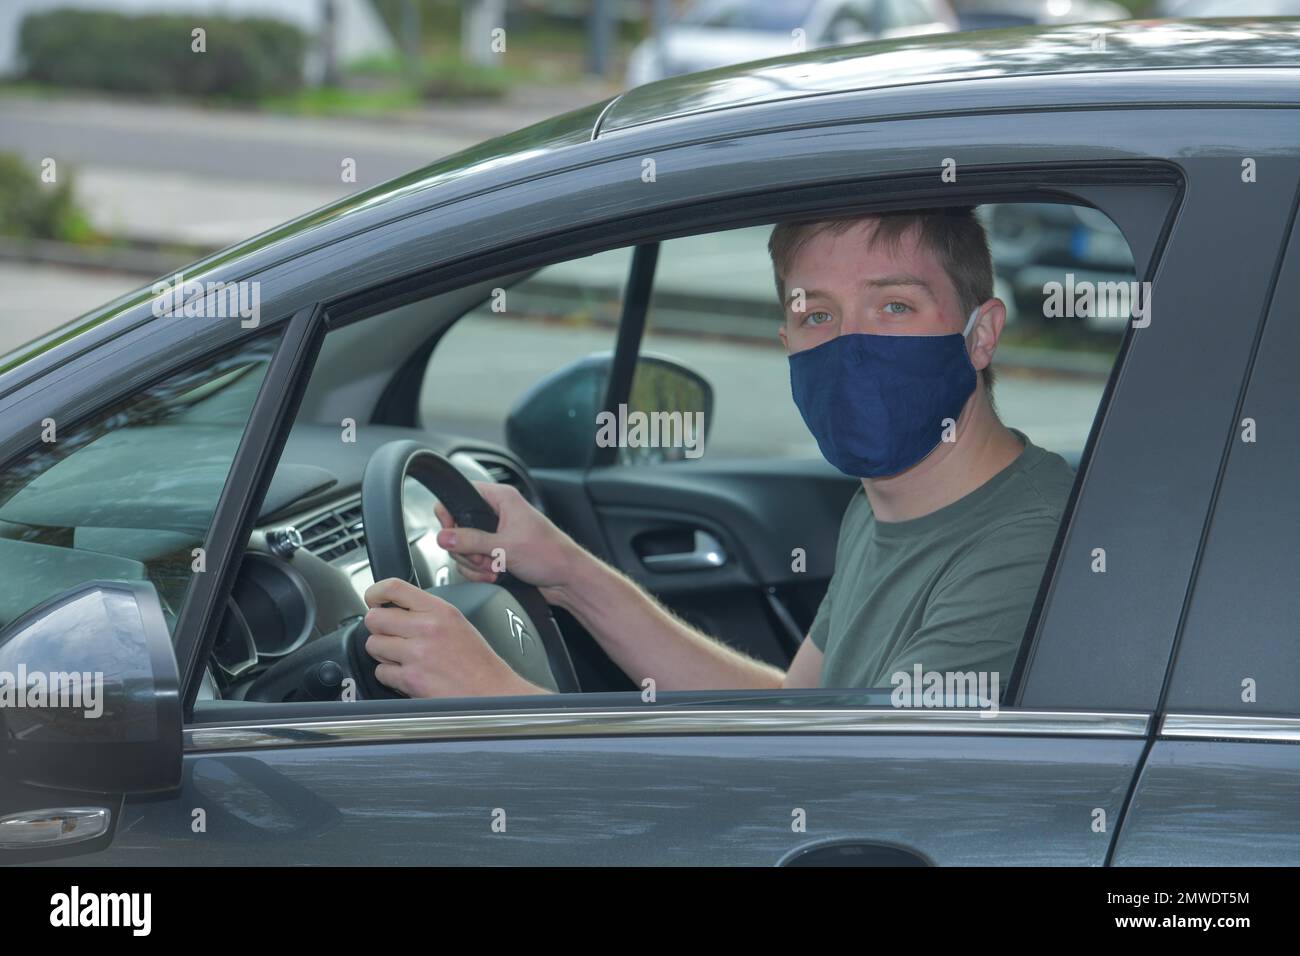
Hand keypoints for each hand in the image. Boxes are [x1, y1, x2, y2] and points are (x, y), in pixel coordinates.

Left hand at [362, 577, 544, 697]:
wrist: (492, 692)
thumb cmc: (478, 661)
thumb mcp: (457, 623)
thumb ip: (427, 612)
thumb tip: (395, 608)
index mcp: (440, 610)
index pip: (394, 588)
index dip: (375, 593)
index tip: (373, 600)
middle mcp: (427, 628)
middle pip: (375, 618)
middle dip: (378, 628)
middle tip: (390, 635)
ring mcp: (417, 654)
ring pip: (373, 645)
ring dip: (383, 653)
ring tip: (403, 657)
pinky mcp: (411, 679)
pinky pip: (381, 672)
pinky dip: (390, 676)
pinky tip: (408, 674)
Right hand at [434, 482, 583, 596]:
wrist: (566, 579)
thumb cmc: (550, 554)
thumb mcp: (506, 547)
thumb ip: (472, 541)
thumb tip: (444, 537)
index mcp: (501, 499)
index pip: (461, 494)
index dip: (450, 514)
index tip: (451, 533)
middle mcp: (497, 513)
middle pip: (458, 527)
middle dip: (467, 550)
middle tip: (483, 558)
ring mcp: (495, 534)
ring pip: (464, 548)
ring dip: (474, 564)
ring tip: (494, 568)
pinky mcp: (496, 552)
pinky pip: (474, 561)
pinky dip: (480, 571)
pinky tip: (495, 575)